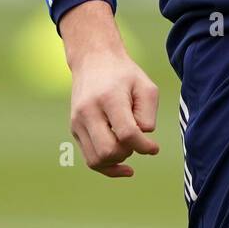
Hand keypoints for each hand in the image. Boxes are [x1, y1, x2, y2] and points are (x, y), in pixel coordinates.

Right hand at [61, 2, 159, 177]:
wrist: (93, 60)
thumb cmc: (125, 75)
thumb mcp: (146, 87)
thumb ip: (148, 114)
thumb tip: (141, 139)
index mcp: (109, 98)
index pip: (127, 133)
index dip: (144, 146)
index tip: (154, 148)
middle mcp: (88, 111)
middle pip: (108, 150)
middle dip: (128, 152)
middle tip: (137, 141)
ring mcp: (78, 122)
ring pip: (96, 160)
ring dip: (117, 161)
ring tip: (127, 147)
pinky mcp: (74, 129)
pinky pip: (89, 158)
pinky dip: (106, 167)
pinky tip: (122, 165)